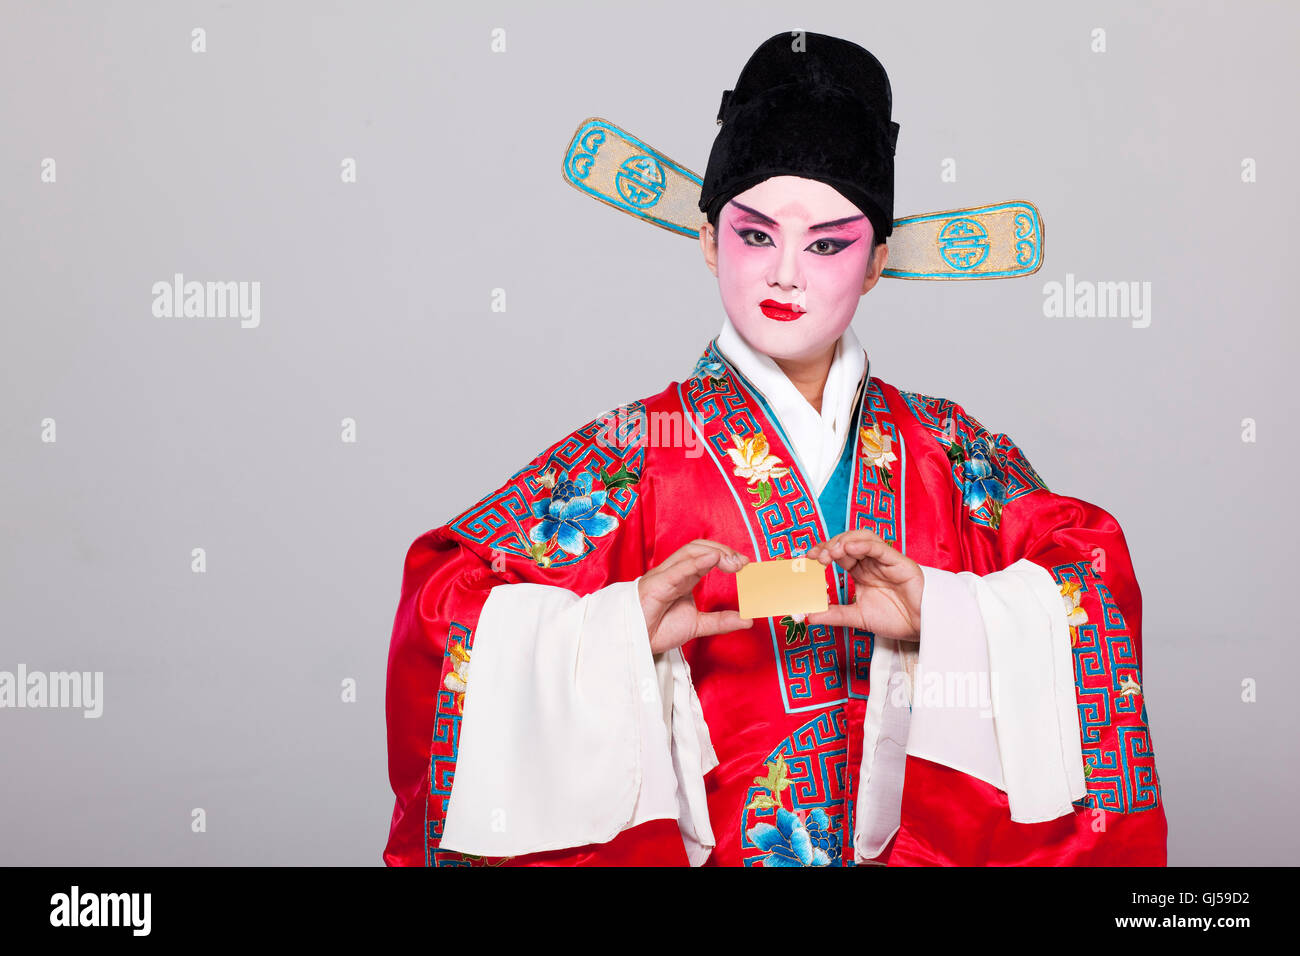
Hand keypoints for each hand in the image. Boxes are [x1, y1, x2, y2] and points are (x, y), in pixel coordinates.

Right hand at [637, 539, 753, 653]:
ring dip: (714, 552)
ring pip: (689, 552)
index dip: (726, 555)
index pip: (706, 554)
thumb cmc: (658, 629)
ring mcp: (664, 576)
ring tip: (732, 562)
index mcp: (683, 577)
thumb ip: (721, 621)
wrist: (636, 643)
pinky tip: (712, 559)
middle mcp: (674, 572)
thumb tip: (748, 620)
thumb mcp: (698, 625)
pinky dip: (696, 562)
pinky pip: (677, 569)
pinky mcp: (657, 585)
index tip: (745, 564)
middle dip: (723, 550)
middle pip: (699, 547)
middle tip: (742, 563)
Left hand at [803, 530, 923, 641]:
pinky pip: (881, 548)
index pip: (838, 554)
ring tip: (831, 552)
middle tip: (817, 558)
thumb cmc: (896, 619)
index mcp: (861, 572)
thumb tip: (808, 616)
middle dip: (830, 546)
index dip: (823, 551)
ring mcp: (885, 561)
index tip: (808, 558)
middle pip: (848, 541)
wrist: (921, 628)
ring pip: (863, 538)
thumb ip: (834, 615)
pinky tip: (849, 548)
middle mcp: (871, 563)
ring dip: (844, 541)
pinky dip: (864, 545)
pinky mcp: (899, 562)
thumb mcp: (857, 617)